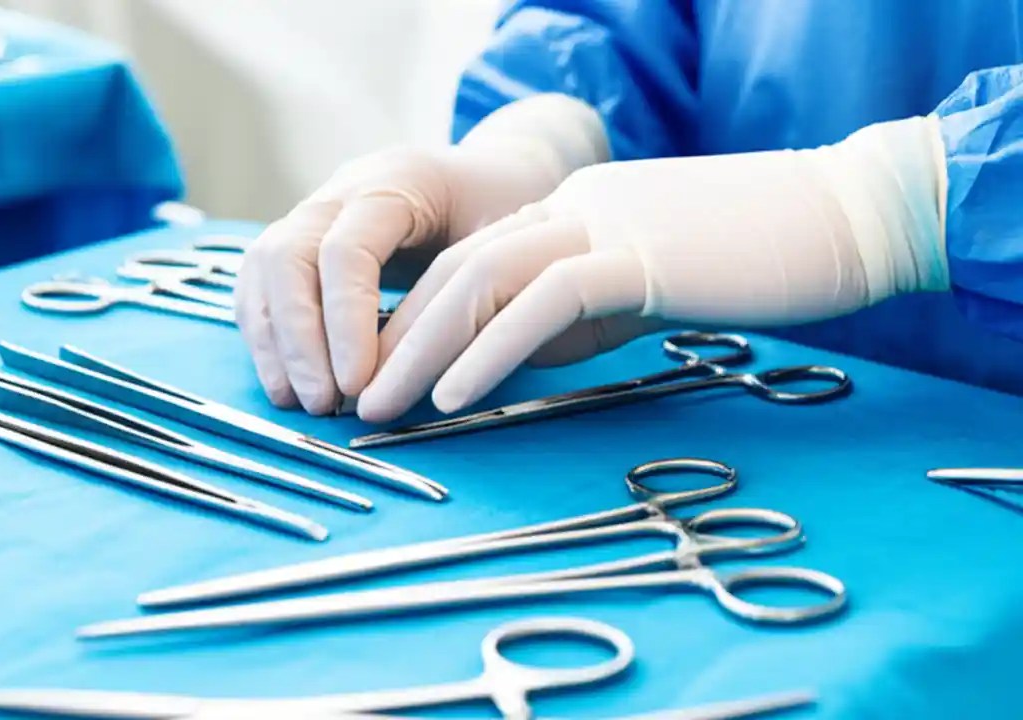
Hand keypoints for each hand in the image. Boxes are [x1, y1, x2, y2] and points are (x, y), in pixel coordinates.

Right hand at [234, 95, 608, 413]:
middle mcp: (342, 190)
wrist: (494, 174)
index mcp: (395, 180)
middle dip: (298, 340)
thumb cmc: (507, 207)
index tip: (358, 384)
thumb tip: (422, 367)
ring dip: (275, 343)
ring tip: (302, 404)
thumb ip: (466, 289)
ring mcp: (315, 212)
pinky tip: (287, 385)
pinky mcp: (303, 241)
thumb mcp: (509, 236)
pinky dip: (268, 337)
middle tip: (323, 405)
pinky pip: (262, 284)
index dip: (344, 321)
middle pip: (286, 257)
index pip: (345, 250)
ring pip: (264, 269)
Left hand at [356, 116, 948, 421]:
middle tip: (357, 398)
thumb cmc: (751, 261)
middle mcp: (573, 207)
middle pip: (459, 269)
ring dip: (421, 347)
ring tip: (383, 407)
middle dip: (398, 337)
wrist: (845, 217)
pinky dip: (488, 349)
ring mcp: (604, 222)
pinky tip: (452, 394)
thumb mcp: (643, 290)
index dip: (420, 320)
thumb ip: (577, 316)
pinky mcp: (639, 251)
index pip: (475, 262)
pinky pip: (543, 299)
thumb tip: (511, 360)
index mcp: (572, 212)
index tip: (387, 375)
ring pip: (483, 277)